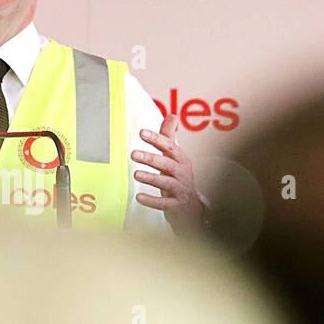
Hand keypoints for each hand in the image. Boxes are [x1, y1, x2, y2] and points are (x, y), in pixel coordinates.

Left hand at [131, 113, 205, 236]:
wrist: (191, 208)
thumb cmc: (178, 178)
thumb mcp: (175, 158)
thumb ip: (170, 137)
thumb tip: (172, 114)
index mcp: (181, 159)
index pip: (169, 146)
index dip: (156, 139)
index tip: (142, 133)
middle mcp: (182, 173)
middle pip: (166, 163)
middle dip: (150, 158)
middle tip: (133, 154)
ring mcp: (179, 189)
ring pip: (165, 182)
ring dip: (151, 178)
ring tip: (136, 174)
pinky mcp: (175, 205)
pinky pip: (163, 203)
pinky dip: (151, 200)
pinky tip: (138, 197)